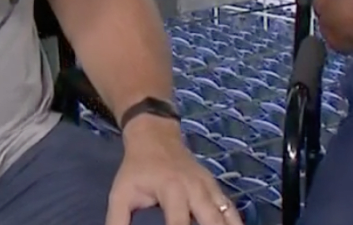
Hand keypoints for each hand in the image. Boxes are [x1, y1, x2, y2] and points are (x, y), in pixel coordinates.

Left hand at [107, 119, 243, 224]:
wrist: (155, 137)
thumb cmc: (136, 169)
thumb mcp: (121, 193)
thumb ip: (117, 221)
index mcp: (171, 189)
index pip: (179, 224)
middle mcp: (195, 189)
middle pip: (211, 221)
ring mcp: (209, 187)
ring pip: (227, 215)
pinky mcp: (215, 187)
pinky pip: (231, 209)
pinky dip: (235, 223)